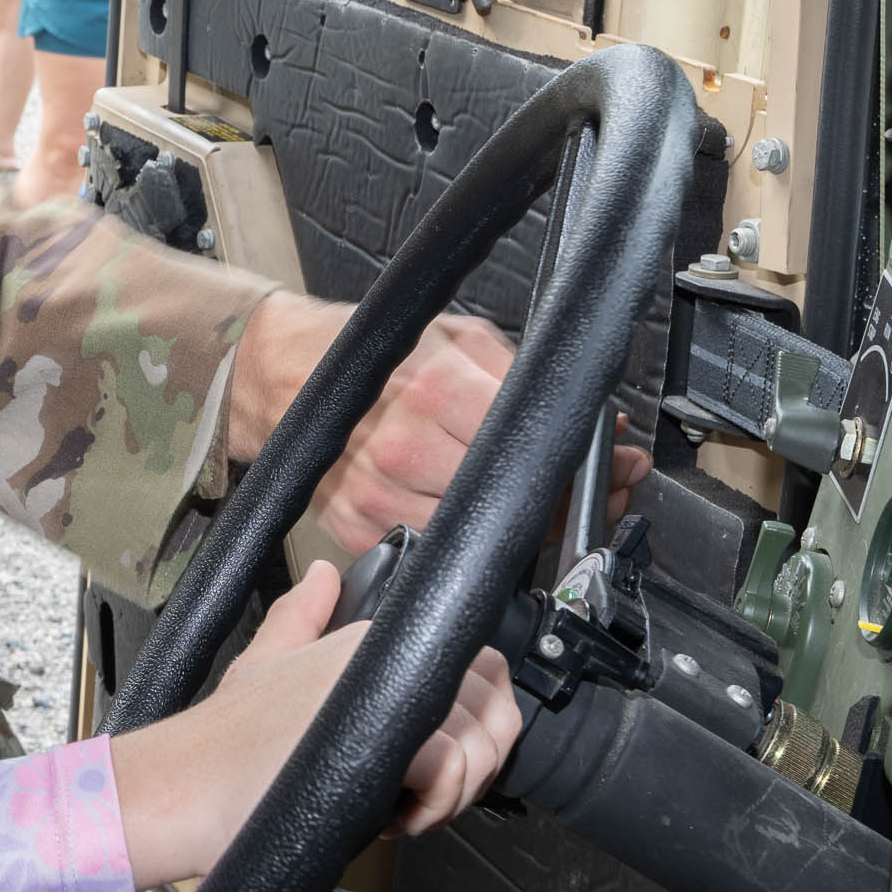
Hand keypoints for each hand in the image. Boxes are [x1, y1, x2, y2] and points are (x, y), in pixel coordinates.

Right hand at [112, 560, 522, 888]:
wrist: (183, 787)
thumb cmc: (218, 746)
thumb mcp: (263, 663)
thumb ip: (301, 617)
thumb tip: (323, 575)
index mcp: (368, 639)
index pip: (477, 663)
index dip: (475, 717)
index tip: (441, 758)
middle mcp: (383, 655)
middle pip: (491, 703)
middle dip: (477, 763)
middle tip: (427, 793)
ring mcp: (383, 692)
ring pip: (478, 740)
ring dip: (454, 794)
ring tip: (403, 807)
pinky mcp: (381, 737)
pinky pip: (449, 770)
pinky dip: (432, 808)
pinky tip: (390, 817)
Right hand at [226, 294, 649, 556]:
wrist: (281, 376)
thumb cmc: (370, 355)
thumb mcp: (455, 338)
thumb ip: (523, 376)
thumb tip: (596, 420)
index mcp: (436, 389)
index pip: (534, 448)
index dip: (582, 466)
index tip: (609, 470)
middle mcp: (406, 446)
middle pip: (513, 502)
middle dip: (559, 501)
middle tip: (583, 494)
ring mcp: (379, 495)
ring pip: (478, 538)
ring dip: (513, 529)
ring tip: (523, 505)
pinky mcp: (358, 529)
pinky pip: (431, 552)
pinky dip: (458, 543)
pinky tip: (465, 516)